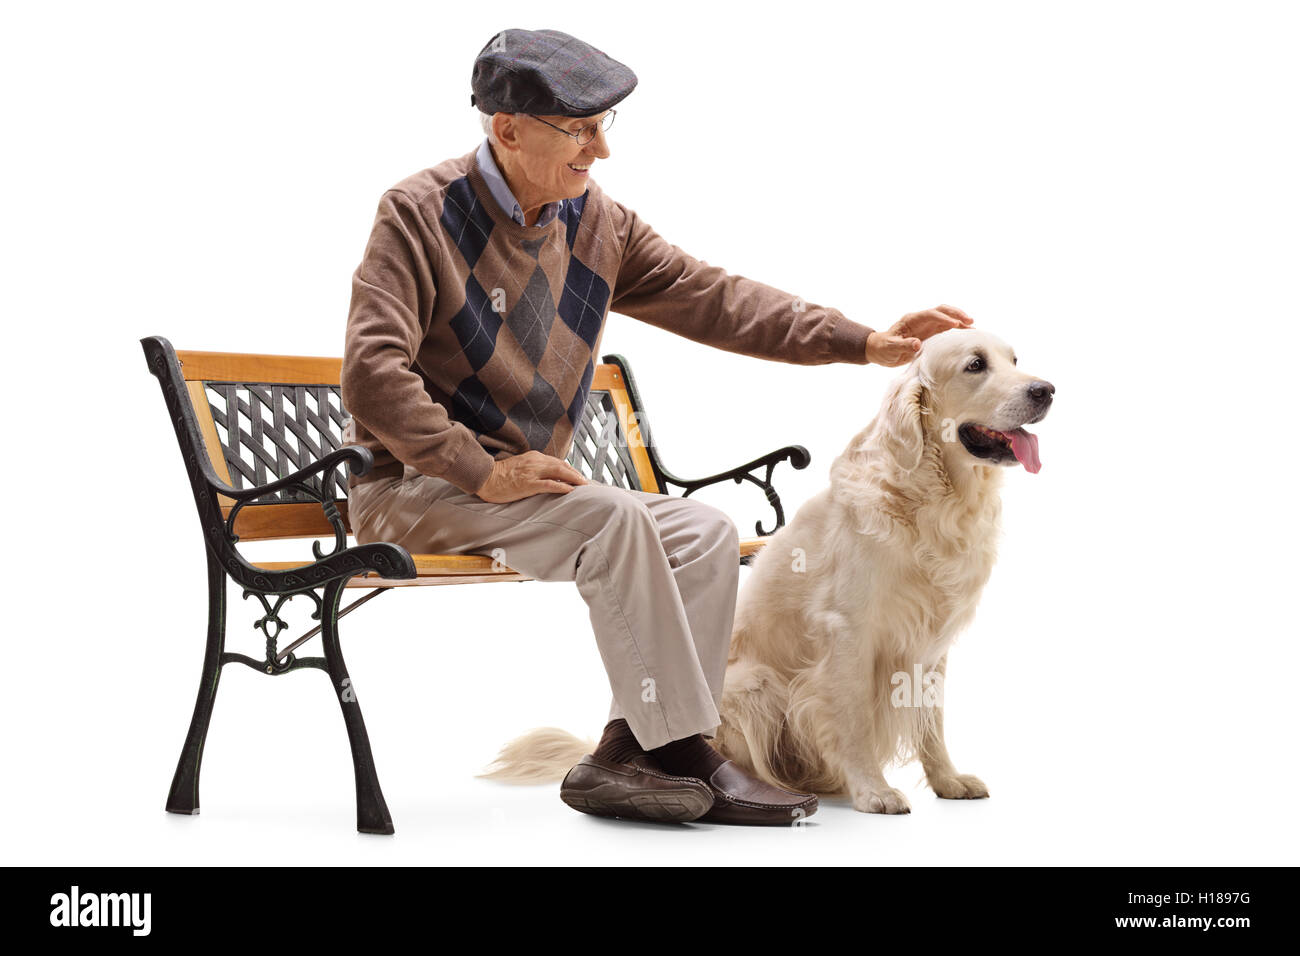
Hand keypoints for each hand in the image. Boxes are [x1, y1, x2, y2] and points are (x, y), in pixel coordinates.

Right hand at [475, 450, 589, 502]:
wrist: (485, 477)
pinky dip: (562, 487)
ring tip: (583, 486)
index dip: (571, 469)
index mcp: (534, 457)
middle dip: (576, 474)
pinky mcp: (528, 484)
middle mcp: (536, 461)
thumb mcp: (520, 466)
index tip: (579, 477)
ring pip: (559, 472)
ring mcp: (532, 472)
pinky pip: (549, 484)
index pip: (558, 462)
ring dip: (574, 479)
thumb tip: (548, 477)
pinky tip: (570, 491)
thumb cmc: (500, 475)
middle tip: (586, 483)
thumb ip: (534, 468)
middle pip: (562, 466)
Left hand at [866, 304, 974, 366]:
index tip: (955, 325)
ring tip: (973, 327)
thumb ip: (903, 346)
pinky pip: (946, 329)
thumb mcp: (890, 348)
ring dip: (959, 321)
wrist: (880, 350)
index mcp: (911, 320)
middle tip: (970, 321)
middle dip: (956, 314)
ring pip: (946, 318)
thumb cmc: (883, 348)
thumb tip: (917, 344)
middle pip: (942, 311)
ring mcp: (926, 326)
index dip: (943, 318)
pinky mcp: (929, 334)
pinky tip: (966, 334)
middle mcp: (921, 320)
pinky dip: (957, 330)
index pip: (931, 315)